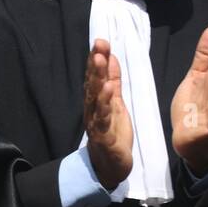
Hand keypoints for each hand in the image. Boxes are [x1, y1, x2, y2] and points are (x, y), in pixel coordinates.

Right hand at [84, 38, 132, 189]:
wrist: (111, 166)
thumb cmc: (112, 134)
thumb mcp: (115, 103)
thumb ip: (113, 81)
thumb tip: (110, 57)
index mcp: (96, 101)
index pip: (94, 76)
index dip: (96, 58)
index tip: (100, 41)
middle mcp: (92, 109)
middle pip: (92, 83)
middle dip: (95, 63)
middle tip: (99, 44)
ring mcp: (95, 121)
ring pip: (95, 97)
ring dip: (96, 78)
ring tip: (100, 60)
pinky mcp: (102, 135)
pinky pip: (103, 117)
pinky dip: (105, 103)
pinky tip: (109, 89)